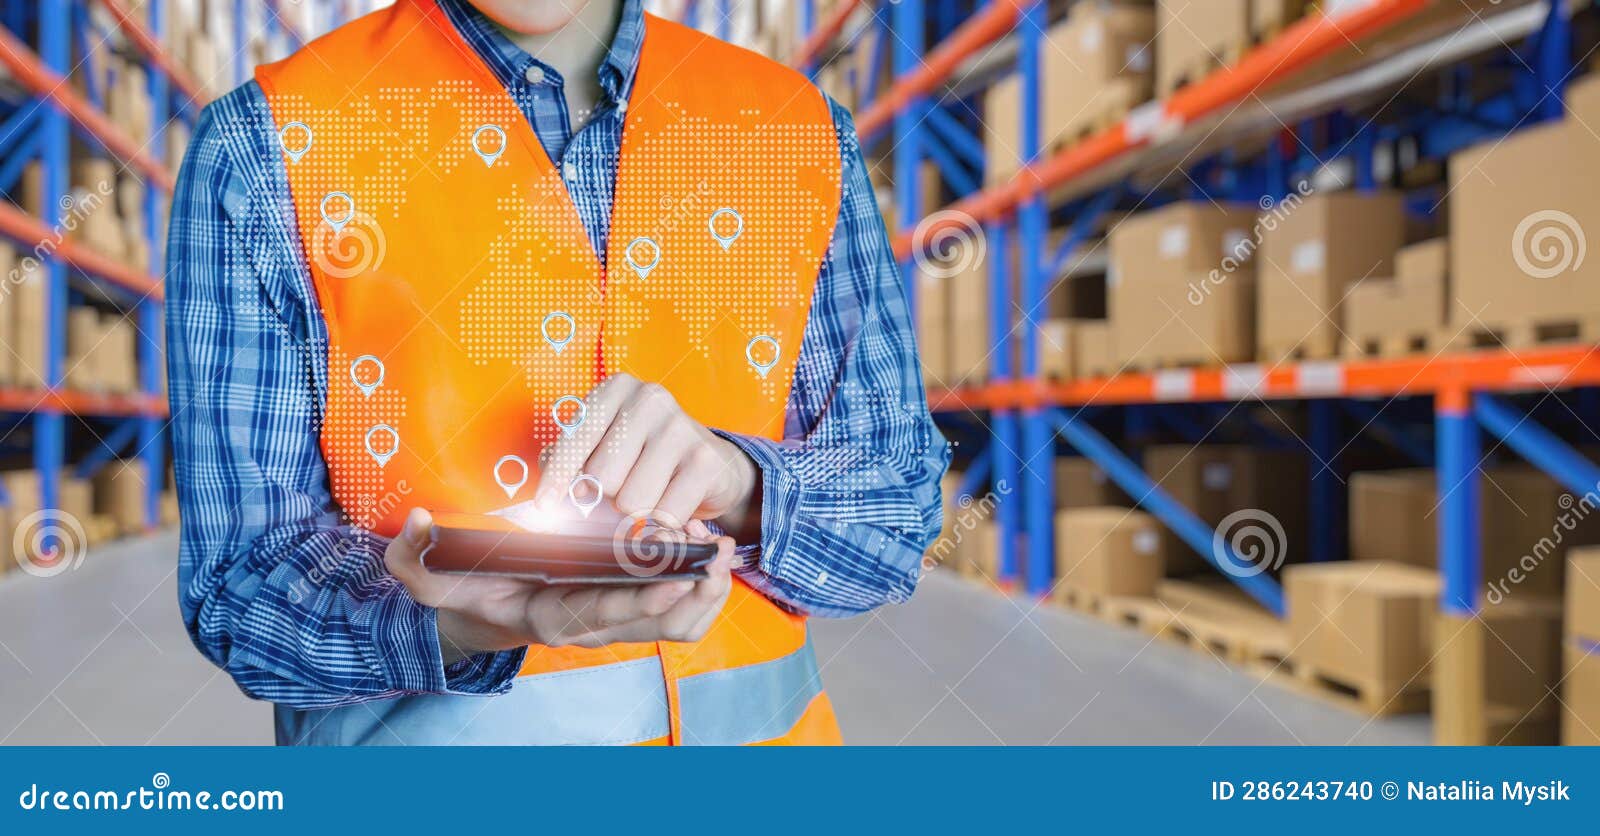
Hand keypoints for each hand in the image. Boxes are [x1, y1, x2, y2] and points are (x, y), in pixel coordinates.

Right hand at [386, 510, 733, 660]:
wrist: (483, 604)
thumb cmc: (462, 588)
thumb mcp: (427, 573)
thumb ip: (414, 553)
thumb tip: (417, 521)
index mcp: (550, 618)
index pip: (600, 616)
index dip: (639, 601)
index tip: (676, 577)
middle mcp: (589, 627)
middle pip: (653, 624)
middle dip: (691, 591)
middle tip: (716, 551)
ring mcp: (613, 621)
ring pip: (675, 623)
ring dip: (705, 591)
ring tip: (721, 546)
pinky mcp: (628, 609)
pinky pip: (678, 613)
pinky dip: (700, 588)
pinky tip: (708, 549)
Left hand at [534, 373, 759, 539]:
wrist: (712, 463)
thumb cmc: (645, 456)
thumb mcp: (604, 446)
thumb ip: (570, 461)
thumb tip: (549, 496)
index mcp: (616, 388)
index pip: (575, 440)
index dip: (557, 477)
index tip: (545, 505)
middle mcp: (650, 399)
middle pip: (602, 476)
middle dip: (609, 494)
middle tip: (628, 483)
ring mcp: (680, 427)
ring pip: (632, 500)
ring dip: (638, 509)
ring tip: (654, 490)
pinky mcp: (705, 460)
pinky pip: (665, 514)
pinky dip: (665, 520)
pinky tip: (676, 500)